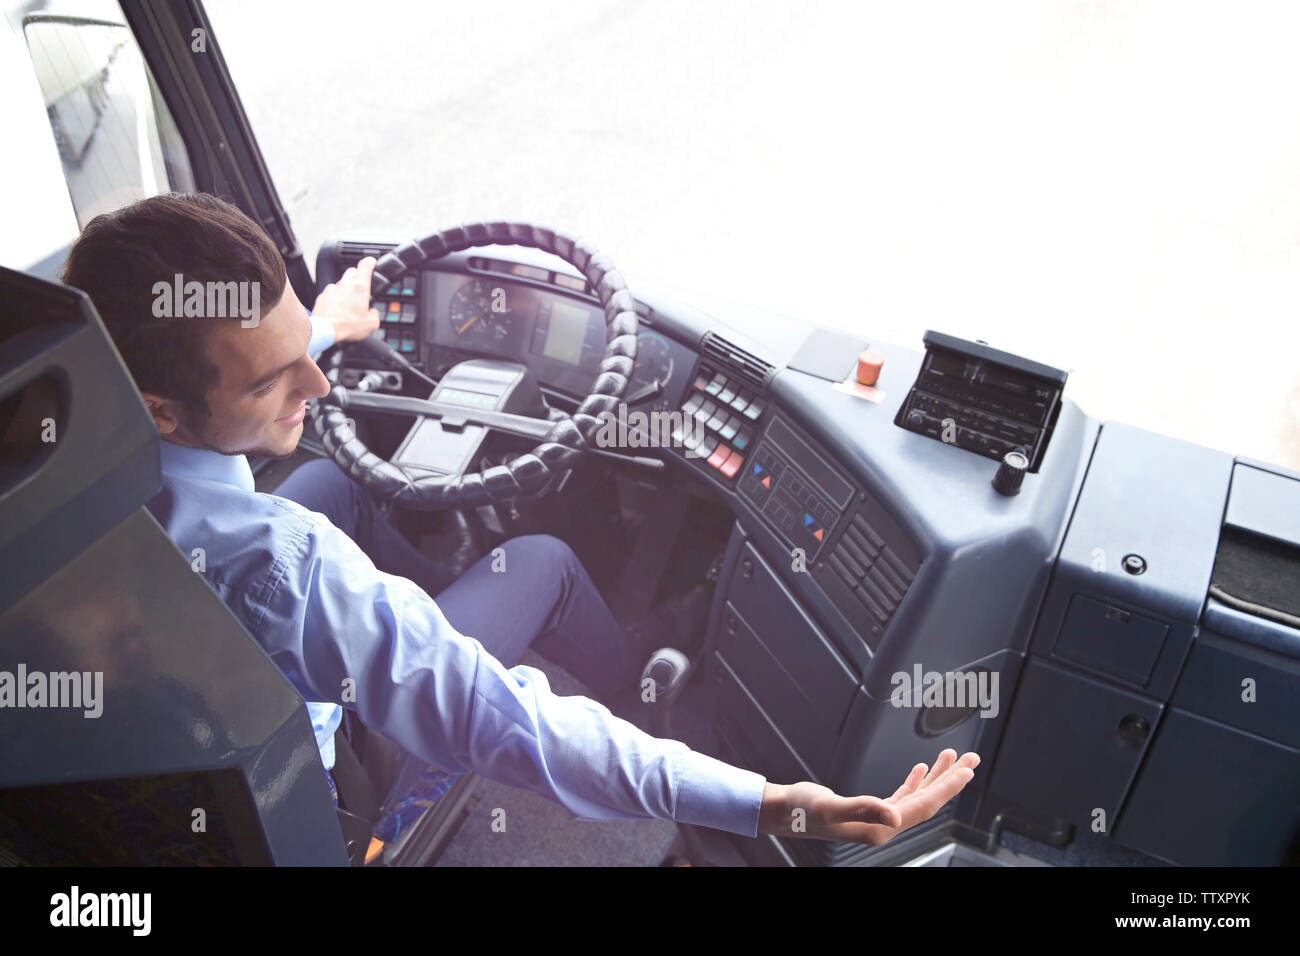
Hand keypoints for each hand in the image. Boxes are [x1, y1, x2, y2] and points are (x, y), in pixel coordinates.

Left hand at [311, 256, 381, 343]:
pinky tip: (337, 309)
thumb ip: (375, 315)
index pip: (366, 265)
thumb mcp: (371, 324)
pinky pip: (331, 293)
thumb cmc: (347, 326)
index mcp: (360, 287)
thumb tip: (373, 313)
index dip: (370, 262)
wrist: (325, 330)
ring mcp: (332, 289)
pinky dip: (335, 298)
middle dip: (357, 276)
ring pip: (341, 283)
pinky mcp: (322, 296)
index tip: (372, 262)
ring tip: (348, 304)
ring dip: (345, 289)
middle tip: (361, 287)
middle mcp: (345, 285)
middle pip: (352, 271)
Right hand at [757, 749, 979, 845]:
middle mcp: (885, 826)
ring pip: (918, 796)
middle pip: (927, 801)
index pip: (923, 805)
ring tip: (954, 758)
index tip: (966, 770)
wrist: (783, 813)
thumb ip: (864, 809)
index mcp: (881, 828)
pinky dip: (915, 781)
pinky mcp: (870, 811)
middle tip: (972, 759)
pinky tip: (922, 769)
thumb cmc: (802, 810)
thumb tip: (895, 817)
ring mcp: (879, 819)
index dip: (946, 787)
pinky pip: (902, 796)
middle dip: (951, 780)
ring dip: (937, 777)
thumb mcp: (831, 807)